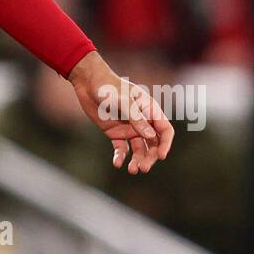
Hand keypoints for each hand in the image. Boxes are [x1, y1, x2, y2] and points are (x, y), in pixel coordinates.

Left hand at [68, 51, 173, 173]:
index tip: (160, 156)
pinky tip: (117, 164)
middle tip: (142, 168)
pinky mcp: (115, 133)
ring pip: (139, 149)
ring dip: (137, 160)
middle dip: (150, 157)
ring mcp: (129, 128)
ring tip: (132, 170)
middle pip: (153, 144)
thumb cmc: (108, 87)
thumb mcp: (123, 102)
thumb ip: (136, 118)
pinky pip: (121, 148)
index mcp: (149, 110)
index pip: (164, 130)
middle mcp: (142, 121)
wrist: (88, 83)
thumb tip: (151, 136)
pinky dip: (120, 157)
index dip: (165, 144)